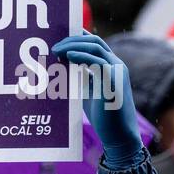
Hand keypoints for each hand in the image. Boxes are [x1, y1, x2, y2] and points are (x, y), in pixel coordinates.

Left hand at [51, 31, 143, 168]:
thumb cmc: (103, 117)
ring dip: (74, 46)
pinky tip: (69, 57)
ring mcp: (117, 72)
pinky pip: (98, 62)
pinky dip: (83, 56)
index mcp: (111, 67)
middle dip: (72, 39)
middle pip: (94, 41)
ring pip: (96, 47)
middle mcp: (116, 66)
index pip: (95, 43)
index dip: (78, 36)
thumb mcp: (88, 93)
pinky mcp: (114, 81)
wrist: (119, 137)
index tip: (60, 36)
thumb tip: (62, 66)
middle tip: (54, 45)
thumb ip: (80, 78)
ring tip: (56, 50)